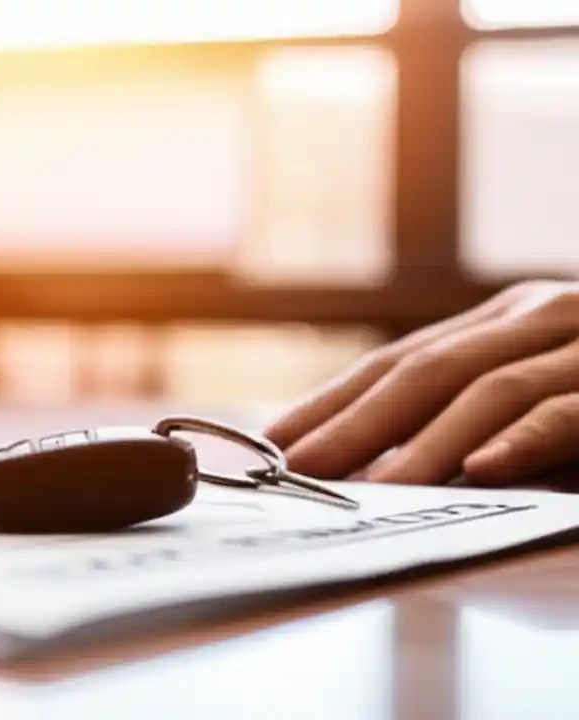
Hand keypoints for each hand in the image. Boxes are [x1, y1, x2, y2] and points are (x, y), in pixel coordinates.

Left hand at [266, 281, 578, 485]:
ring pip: (490, 390)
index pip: (400, 361)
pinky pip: (566, 412)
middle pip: (427, 371)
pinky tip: (481, 470)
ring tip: (376, 490)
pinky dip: (522, 440)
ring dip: (426, 445)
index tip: (275, 442)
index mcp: (507, 319)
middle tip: (299, 469)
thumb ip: (470, 418)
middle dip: (356, 424)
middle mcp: (541, 317)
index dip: (333, 403)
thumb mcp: (541, 395)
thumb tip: (372, 472)